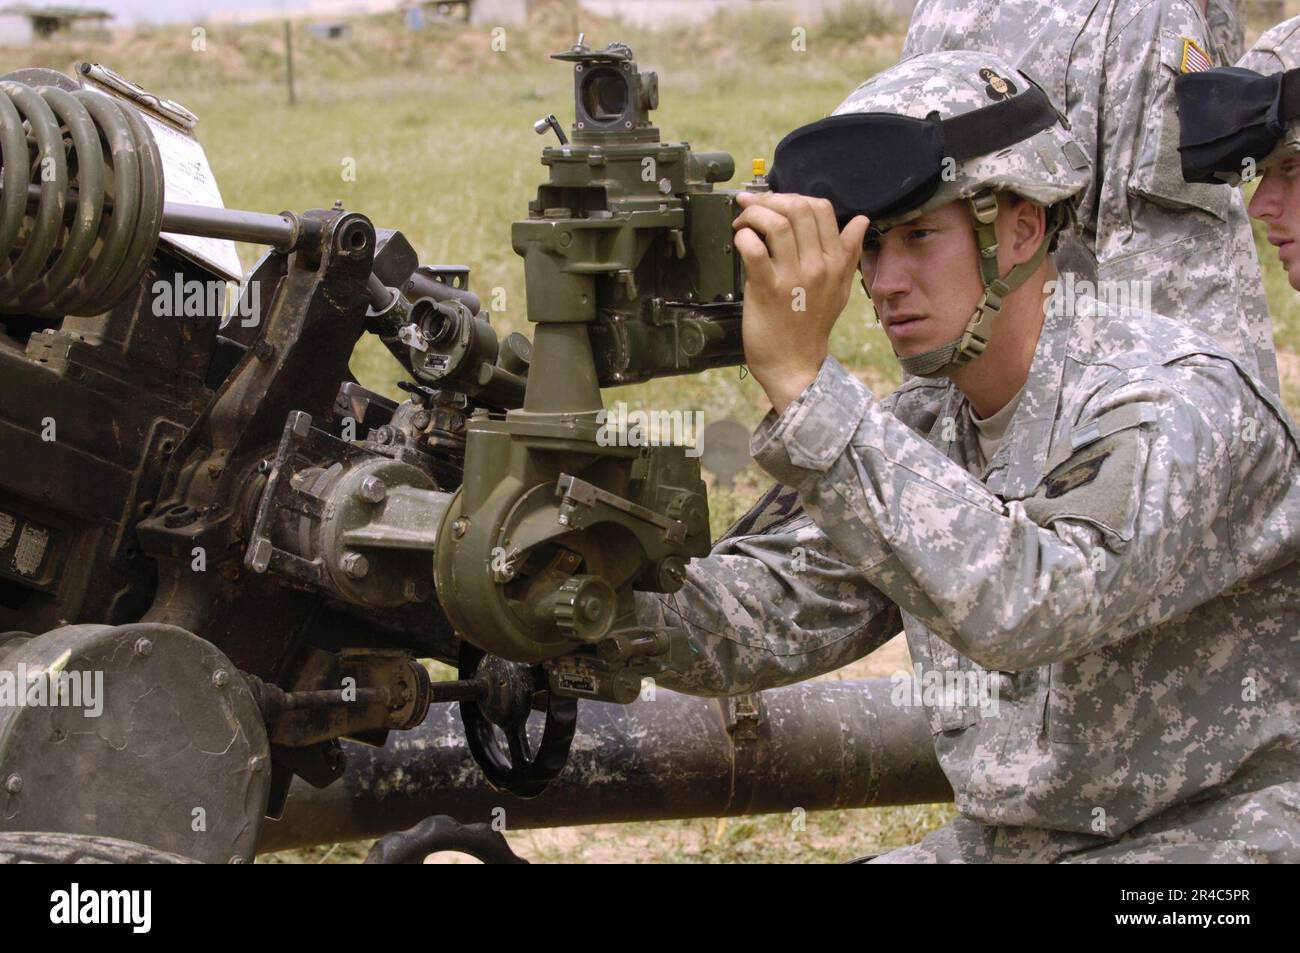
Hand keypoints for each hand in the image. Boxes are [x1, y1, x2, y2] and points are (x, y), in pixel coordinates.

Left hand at [732, 192, 869, 413]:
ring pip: (776, 223)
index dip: (793, 197)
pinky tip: (739, 239)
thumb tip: (861, 221)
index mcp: (835, 261)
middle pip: (798, 209)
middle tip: (752, 206)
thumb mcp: (839, 288)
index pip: (821, 209)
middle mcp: (817, 266)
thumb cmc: (811, 326)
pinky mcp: (767, 289)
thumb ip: (848, 252)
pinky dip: (743, 236)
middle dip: (770, 199)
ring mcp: (793, 277)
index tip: (774, 204)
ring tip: (742, 221)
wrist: (794, 363)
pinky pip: (754, 249)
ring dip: (753, 214)